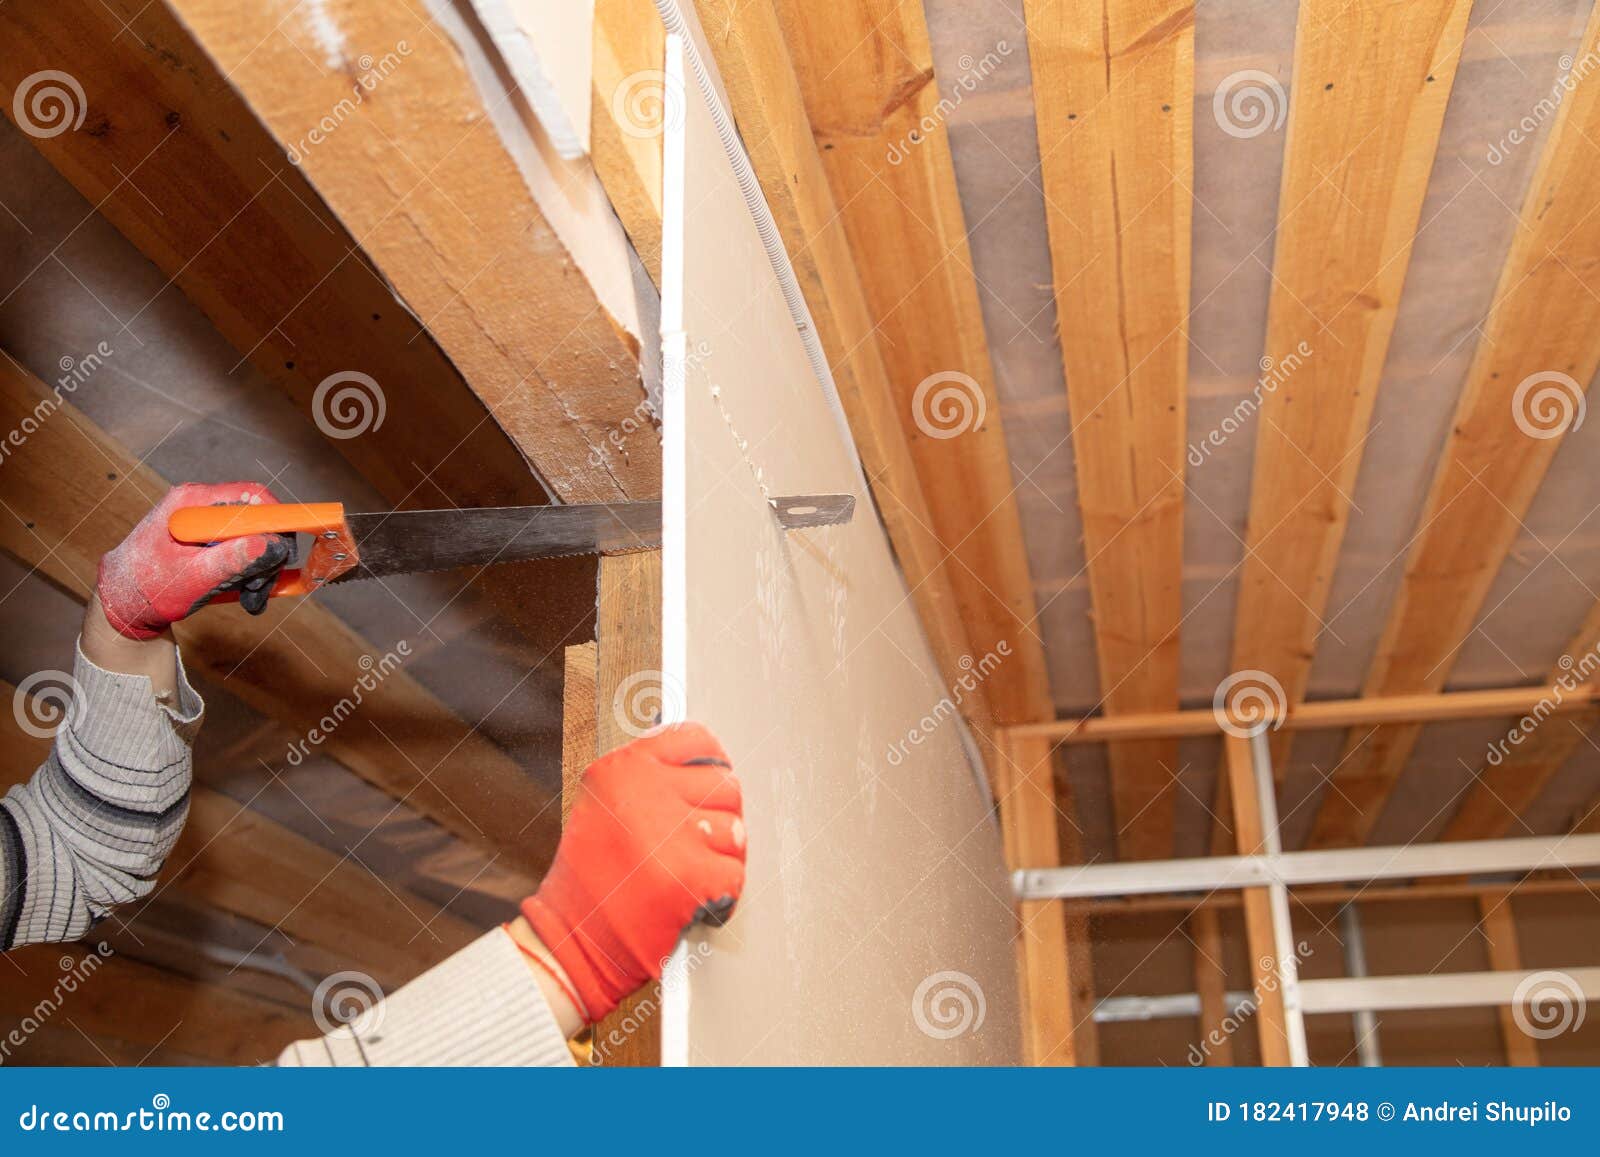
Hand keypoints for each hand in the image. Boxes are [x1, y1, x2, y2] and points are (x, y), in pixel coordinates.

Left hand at [96, 482, 291, 639]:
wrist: (122, 603)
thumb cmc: (146, 588)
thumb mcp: (190, 578)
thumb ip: (231, 560)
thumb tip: (272, 546)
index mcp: (191, 503)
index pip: (249, 495)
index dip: (277, 517)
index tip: (290, 546)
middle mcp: (202, 506)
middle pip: (257, 518)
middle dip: (268, 554)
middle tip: (264, 584)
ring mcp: (207, 524)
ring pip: (255, 538)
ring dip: (260, 569)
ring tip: (250, 596)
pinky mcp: (212, 541)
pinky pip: (244, 550)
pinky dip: (251, 573)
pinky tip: (245, 594)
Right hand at [520, 722, 745, 1023]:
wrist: (568, 939)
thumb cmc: (590, 878)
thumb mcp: (604, 806)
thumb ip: (651, 780)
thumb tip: (711, 764)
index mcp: (622, 768)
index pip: (695, 739)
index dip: (712, 763)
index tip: (710, 785)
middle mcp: (644, 791)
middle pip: (725, 785)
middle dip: (718, 818)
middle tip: (694, 846)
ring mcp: (668, 833)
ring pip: (735, 832)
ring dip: (721, 858)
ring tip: (687, 875)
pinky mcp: (688, 877)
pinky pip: (734, 874)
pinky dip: (721, 895)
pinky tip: (694, 901)